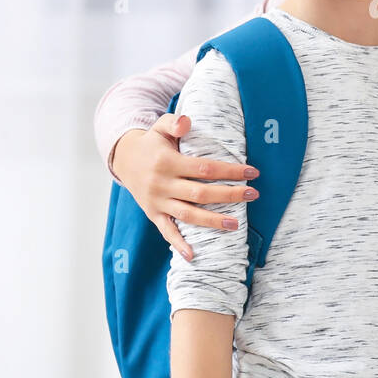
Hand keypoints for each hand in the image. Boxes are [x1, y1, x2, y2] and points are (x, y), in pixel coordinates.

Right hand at [111, 113, 258, 260]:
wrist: (124, 159)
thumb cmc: (152, 143)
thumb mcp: (159, 127)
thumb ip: (173, 122)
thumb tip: (186, 122)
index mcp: (167, 161)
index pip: (204, 168)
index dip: (230, 170)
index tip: (252, 172)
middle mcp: (162, 183)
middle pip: (201, 193)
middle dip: (229, 195)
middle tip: (254, 195)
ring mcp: (157, 201)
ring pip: (188, 214)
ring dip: (212, 221)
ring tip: (236, 225)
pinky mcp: (153, 214)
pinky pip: (166, 231)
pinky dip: (178, 244)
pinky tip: (193, 255)